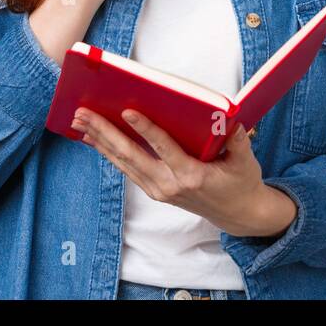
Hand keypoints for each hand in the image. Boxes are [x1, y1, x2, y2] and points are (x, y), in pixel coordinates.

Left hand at [70, 107, 296, 238]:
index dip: (146, 130)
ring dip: (100, 141)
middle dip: (105, 133)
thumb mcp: (245, 161)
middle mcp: (170, 184)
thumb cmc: (240, 182)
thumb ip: (238, 140)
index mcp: (192, 175)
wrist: (237, 213)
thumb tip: (232, 117)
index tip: (127, 111)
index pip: (164, 148)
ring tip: (79, 122)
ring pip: (123, 162)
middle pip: (131, 155)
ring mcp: (159, 189)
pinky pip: (127, 169)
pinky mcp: (154, 190)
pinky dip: (108, 152)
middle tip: (84, 113)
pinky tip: (94, 138)